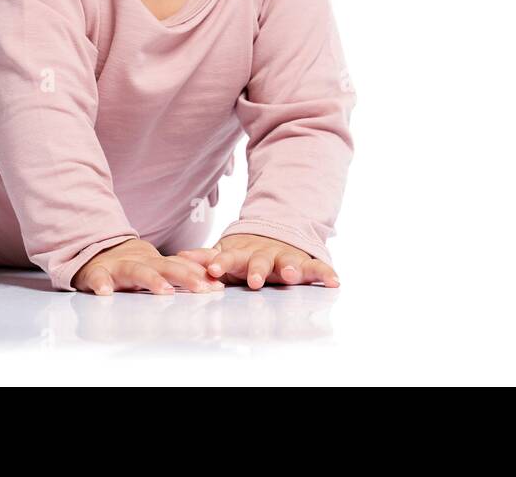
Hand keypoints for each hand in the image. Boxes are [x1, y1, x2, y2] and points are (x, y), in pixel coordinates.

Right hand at [71, 238, 226, 295]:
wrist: (95, 250)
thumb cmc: (131, 265)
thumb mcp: (155, 267)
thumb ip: (179, 274)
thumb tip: (213, 286)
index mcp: (155, 263)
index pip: (181, 266)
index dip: (199, 274)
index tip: (218, 286)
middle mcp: (140, 262)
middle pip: (165, 267)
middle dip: (185, 276)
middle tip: (203, 288)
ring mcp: (118, 267)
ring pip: (136, 271)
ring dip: (151, 280)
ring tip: (165, 291)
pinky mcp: (96, 272)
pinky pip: (97, 277)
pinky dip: (101, 283)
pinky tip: (105, 292)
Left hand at [174, 234, 339, 289]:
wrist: (274, 235)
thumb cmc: (245, 254)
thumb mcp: (226, 253)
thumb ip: (206, 257)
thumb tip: (180, 257)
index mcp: (242, 254)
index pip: (230, 258)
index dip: (222, 263)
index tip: (214, 271)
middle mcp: (265, 255)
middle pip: (261, 262)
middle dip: (258, 270)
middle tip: (255, 281)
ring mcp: (285, 257)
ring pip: (289, 262)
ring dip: (291, 268)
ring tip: (292, 274)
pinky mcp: (304, 262)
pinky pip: (317, 267)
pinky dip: (325, 273)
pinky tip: (335, 281)